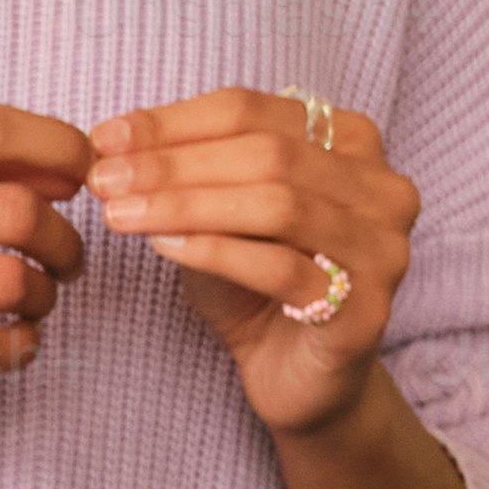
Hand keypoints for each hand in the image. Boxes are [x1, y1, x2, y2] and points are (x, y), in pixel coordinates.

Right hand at [0, 107, 89, 428]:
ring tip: (38, 299)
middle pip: (16, 210)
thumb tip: (55, 159)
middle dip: (66, 239)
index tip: (84, 174)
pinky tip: (15, 340)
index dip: (58, 147)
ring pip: (7, 281)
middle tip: (67, 258)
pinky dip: (21, 346)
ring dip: (45, 295)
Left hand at [93, 89, 414, 435]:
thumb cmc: (258, 285)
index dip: (174, 121)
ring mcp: (384, 249)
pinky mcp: (367, 309)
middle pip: (270, 153)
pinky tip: (165, 248)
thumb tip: (113, 143)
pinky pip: (284, 269)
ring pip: (280, 205)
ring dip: (187, 204)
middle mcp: (384, 189)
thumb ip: (189, 172)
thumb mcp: (220, 212)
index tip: (106, 139)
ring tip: (121, 215)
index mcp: (353, 143)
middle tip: (104, 180)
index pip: (254, 110)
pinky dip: (216, 252)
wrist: (299, 377)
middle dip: (175, 164)